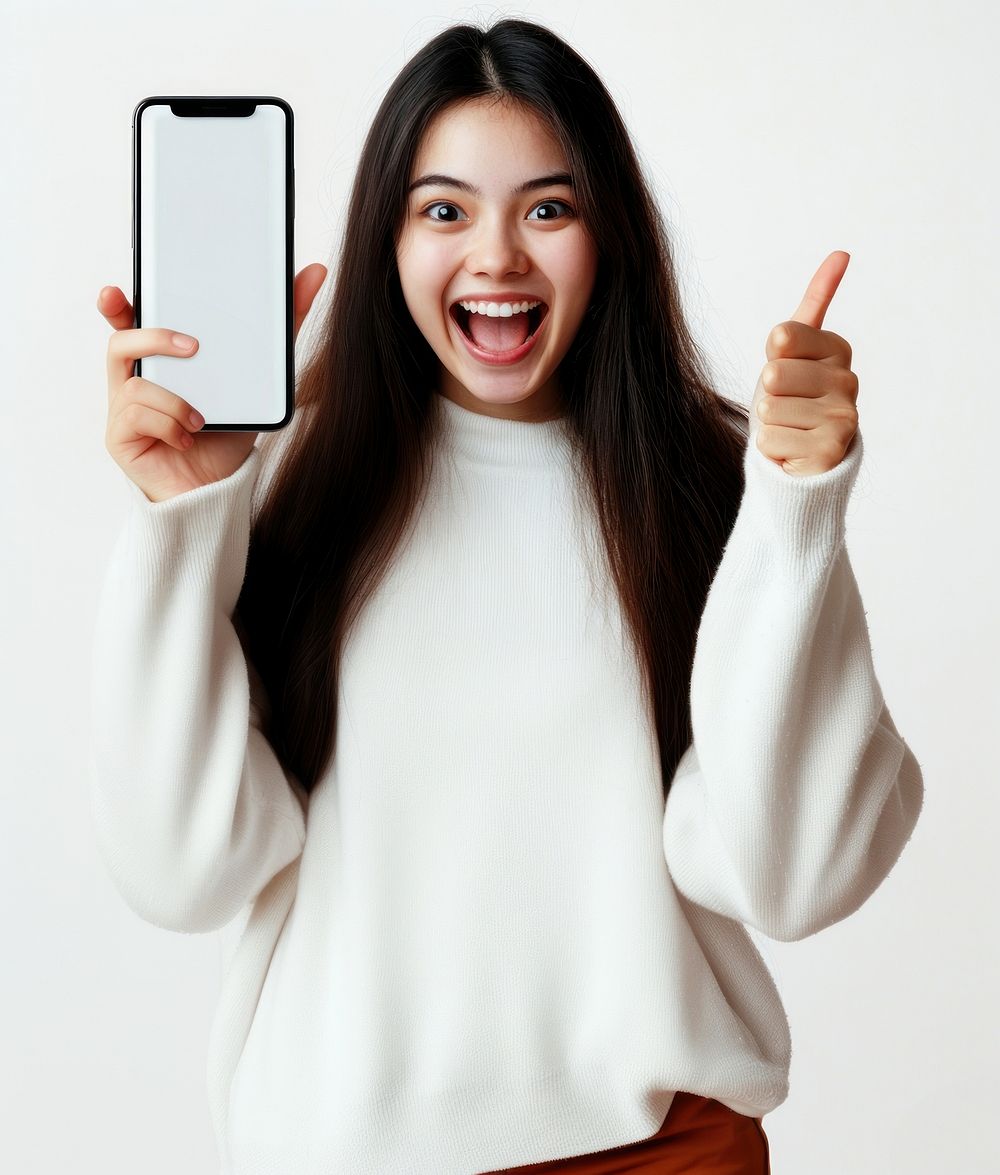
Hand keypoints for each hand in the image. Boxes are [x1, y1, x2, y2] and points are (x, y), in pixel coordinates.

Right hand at [99, 263, 327, 501]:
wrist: (219, 488)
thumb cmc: (227, 433)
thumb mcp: (259, 377)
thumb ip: (281, 328)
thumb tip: (314, 273)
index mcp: (158, 361)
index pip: (129, 321)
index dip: (118, 305)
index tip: (117, 292)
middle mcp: (134, 379)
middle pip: (121, 341)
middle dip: (151, 337)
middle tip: (192, 347)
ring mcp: (122, 408)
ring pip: (135, 382)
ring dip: (176, 400)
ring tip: (201, 419)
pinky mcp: (119, 437)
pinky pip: (137, 415)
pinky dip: (170, 424)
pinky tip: (187, 438)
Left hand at [749, 251, 859, 476]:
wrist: (798, 452)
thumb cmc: (792, 396)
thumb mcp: (792, 348)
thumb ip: (814, 303)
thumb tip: (842, 253)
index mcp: (837, 349)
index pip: (782, 336)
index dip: (772, 355)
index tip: (788, 367)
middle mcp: (848, 381)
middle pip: (774, 374)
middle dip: (768, 393)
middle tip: (787, 404)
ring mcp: (844, 417)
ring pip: (770, 408)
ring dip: (769, 422)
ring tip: (790, 427)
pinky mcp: (831, 450)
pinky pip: (771, 439)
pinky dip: (772, 447)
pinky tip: (792, 449)